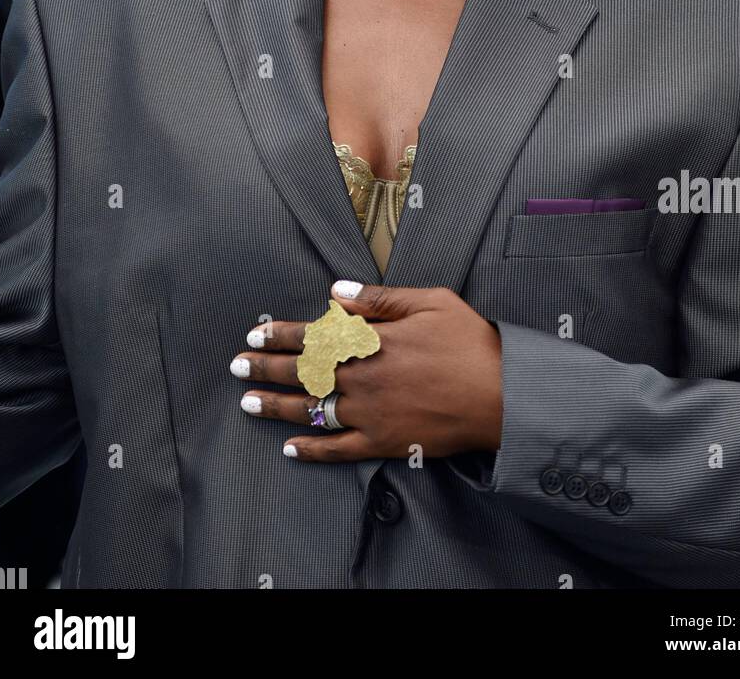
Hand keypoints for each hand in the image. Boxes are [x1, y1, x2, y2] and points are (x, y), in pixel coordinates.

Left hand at [230, 281, 502, 461]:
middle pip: (304, 372)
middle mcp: (364, 377)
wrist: (501, 394)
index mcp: (372, 340)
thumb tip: (337, 290)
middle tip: (237, 366)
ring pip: (312, 410)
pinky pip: (339, 450)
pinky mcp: (384, 441)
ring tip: (249, 403)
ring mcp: (371, 413)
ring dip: (277, 407)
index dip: (282, 334)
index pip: (314, 335)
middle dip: (266, 368)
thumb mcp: (430, 301)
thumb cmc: (470, 342)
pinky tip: (290, 448)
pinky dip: (312, 450)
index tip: (256, 332)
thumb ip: (379, 298)